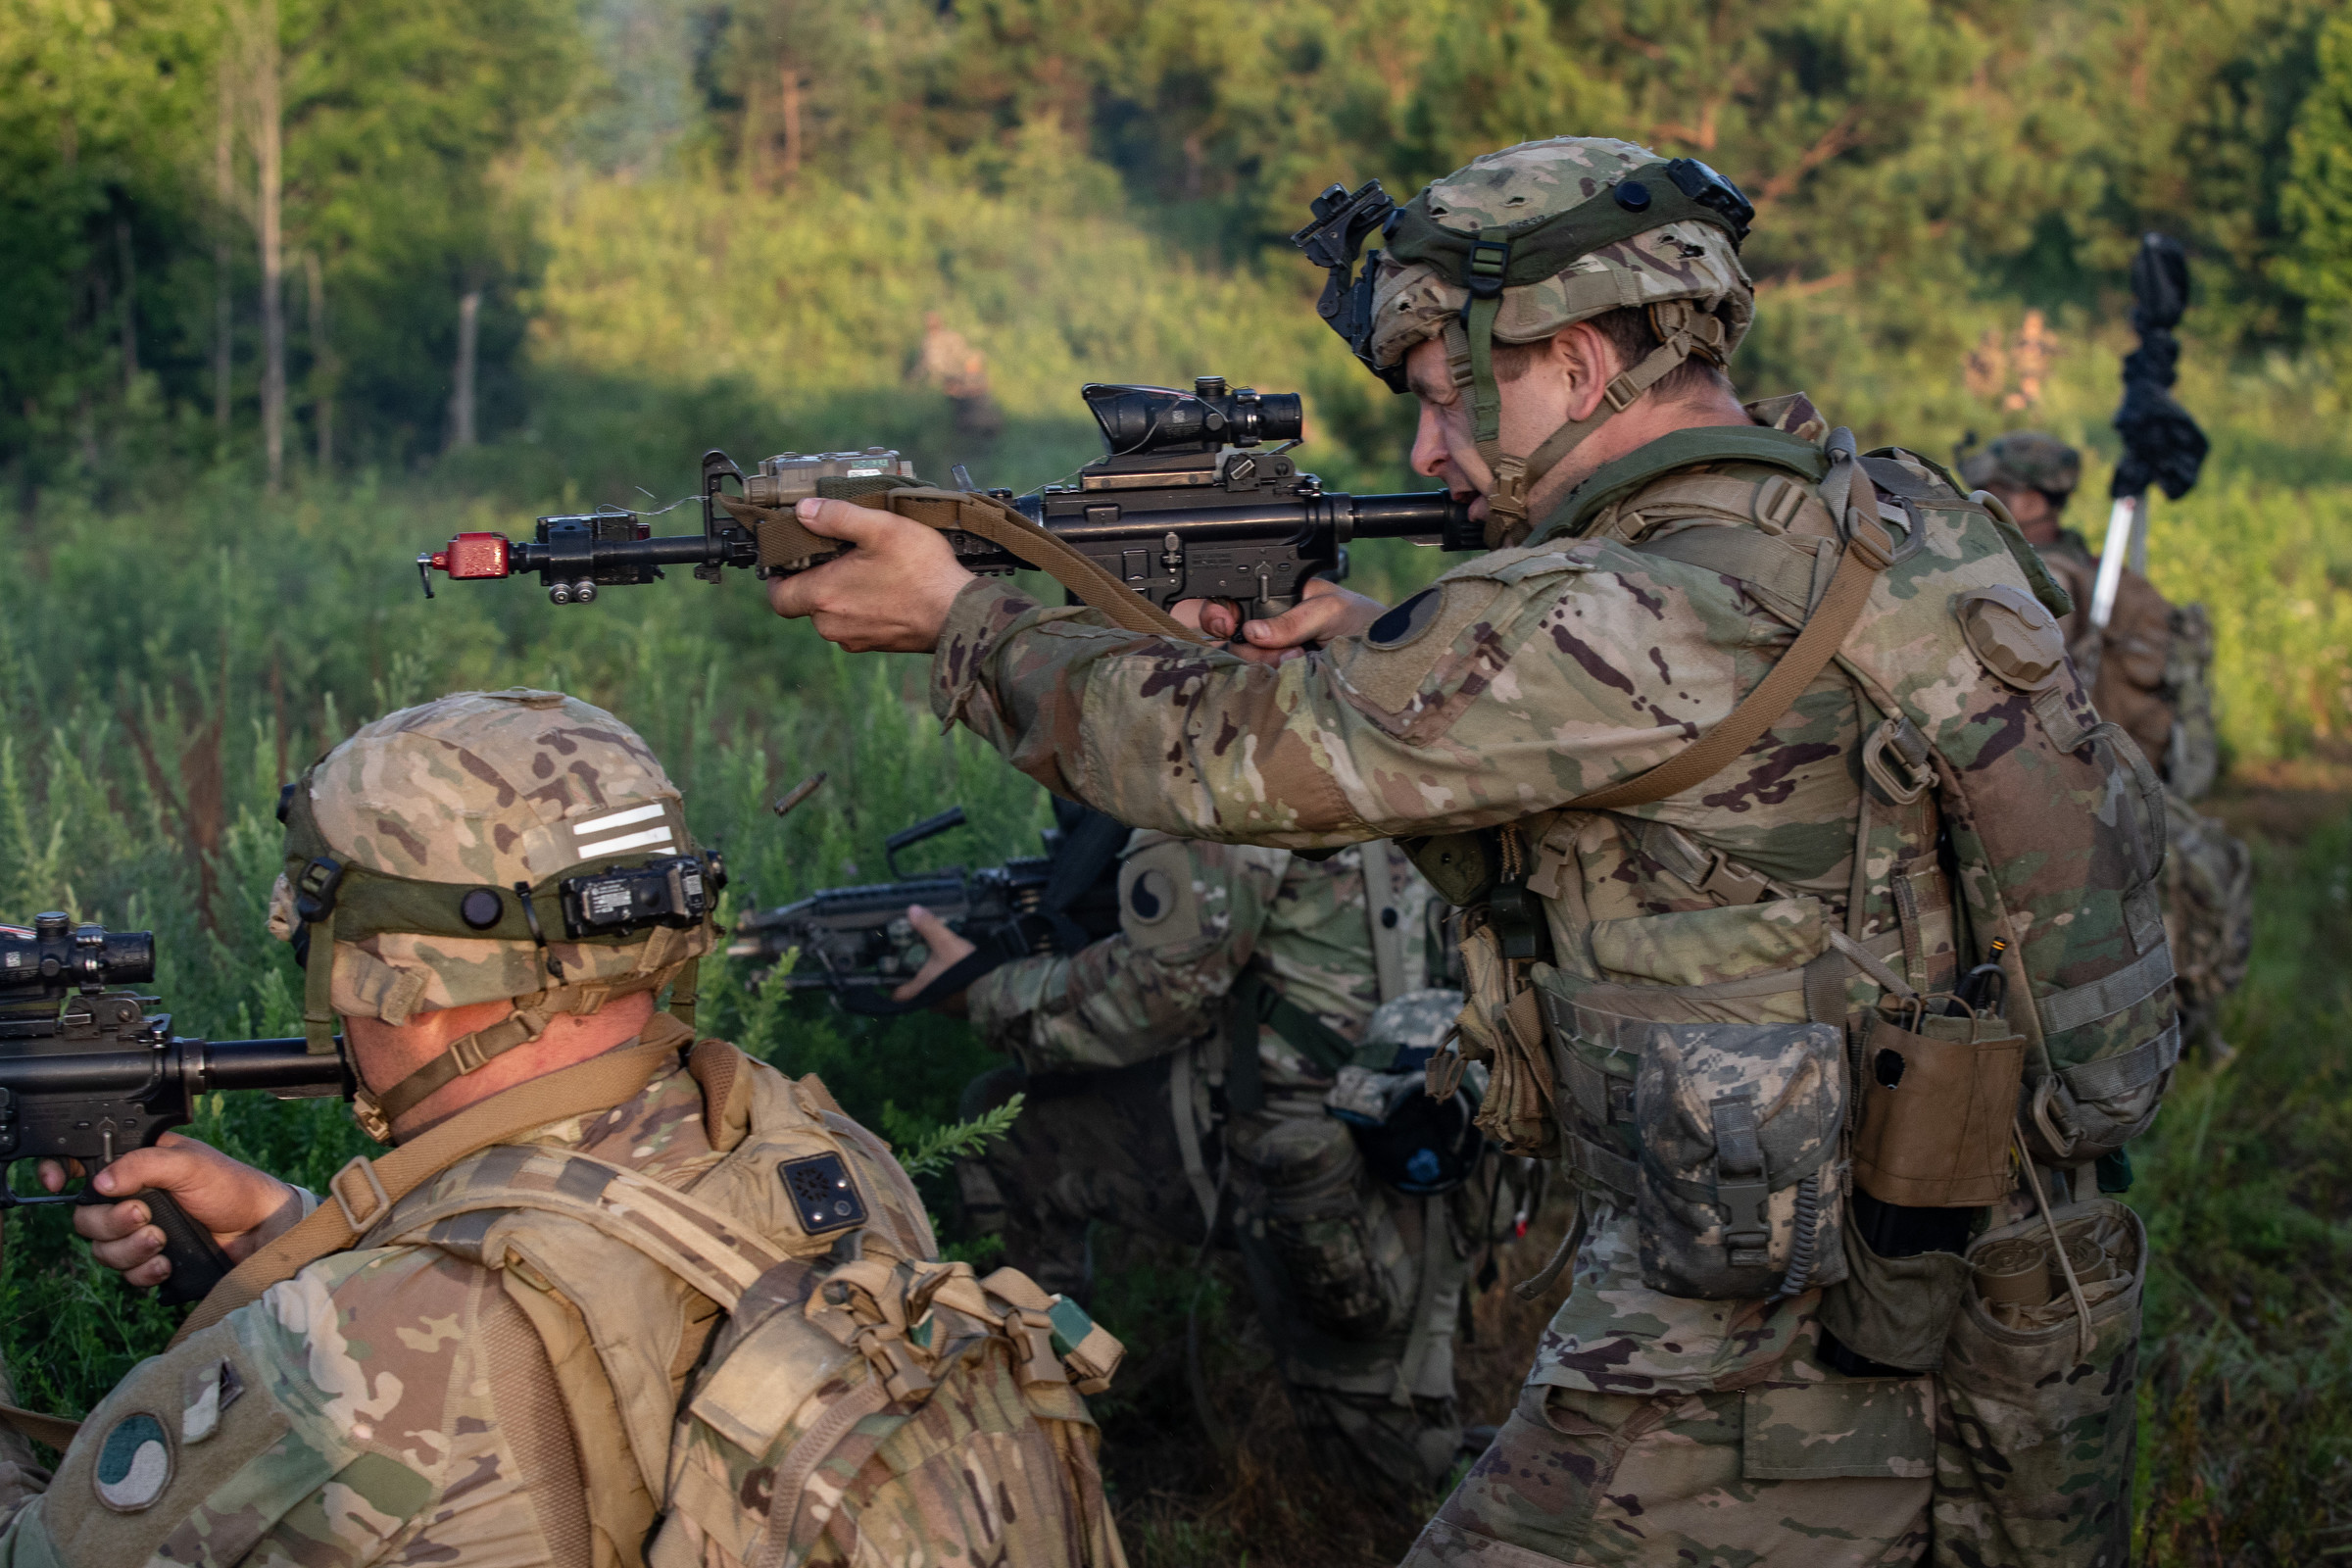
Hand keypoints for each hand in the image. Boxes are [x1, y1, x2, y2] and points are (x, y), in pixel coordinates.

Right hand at [39, 1134, 302, 1288]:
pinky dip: (143, 1271)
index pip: (84, 1168)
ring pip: (102, 1250)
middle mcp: (132, 1199)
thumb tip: (101, 1182)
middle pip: (86, 1218)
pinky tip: (165, 1265)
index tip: (59, 1182)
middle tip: (143, 1216)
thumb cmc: (232, 1187)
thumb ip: (143, 1165)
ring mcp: (140, 1233)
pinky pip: (126, 1275)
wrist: (261, 1231)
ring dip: (129, 1249)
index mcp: (137, 1166)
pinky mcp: (152, 1262)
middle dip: (111, 1222)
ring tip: (162, 1240)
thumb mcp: (189, 1164)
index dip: (62, 1173)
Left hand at [765, 499, 976, 651]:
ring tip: (867, 570)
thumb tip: (804, 511)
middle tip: (837, 556)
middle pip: (806, 604)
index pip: (778, 597)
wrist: (959, 615)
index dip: (777, 579)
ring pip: (832, 616)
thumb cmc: (922, 572)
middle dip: (816, 581)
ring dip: (841, 595)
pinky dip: (862, 609)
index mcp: (824, 596)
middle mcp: (832, 625)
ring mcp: (855, 639)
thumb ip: (837, 517)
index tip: (789, 563)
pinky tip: (885, 589)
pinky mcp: (876, 646)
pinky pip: (856, 626)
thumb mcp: (881, 528)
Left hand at [892, 904, 975, 1014]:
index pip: (898, 995)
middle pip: (919, 995)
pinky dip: (955, 991)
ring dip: (939, 987)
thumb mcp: (946, 942)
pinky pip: (955, 1001)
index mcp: (921, 990)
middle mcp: (932, 1004)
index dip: (893, 986)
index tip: (893, 976)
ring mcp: (950, 1010)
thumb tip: (911, 909)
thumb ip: (929, 927)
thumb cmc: (964, 969)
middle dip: (920, 982)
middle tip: (923, 965)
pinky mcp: (965, 1012)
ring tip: (945, 969)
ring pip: (938, 998)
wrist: (996, 990)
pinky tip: (963, 979)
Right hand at [1175, 578, 1388, 664]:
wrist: (1393, 663)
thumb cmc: (1367, 624)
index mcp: (1276, 600)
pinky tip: (1297, 673)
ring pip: (1244, 667)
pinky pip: (1262, 687)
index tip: (1227, 626)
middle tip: (1285, 649)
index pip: (1231, 605)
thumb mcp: (1330, 610)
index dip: (1219, 615)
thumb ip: (1292, 619)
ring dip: (1267, 664)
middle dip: (1251, 646)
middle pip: (1232, 640)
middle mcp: (1269, 631)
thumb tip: (1252, 631)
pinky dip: (1275, 682)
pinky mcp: (1283, 685)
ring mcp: (1274, 660)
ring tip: (1300, 659)